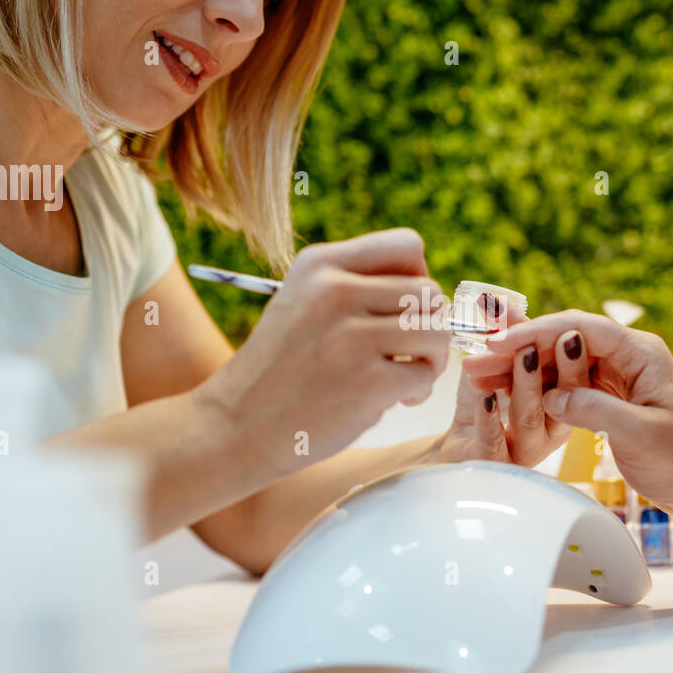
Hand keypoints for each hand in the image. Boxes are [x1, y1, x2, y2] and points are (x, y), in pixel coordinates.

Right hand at [195, 228, 450, 476]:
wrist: (235, 425)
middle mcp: (334, 290)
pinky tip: (395, 399)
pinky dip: (419, 390)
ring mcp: (350, 335)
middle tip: (407, 354)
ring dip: (431, 358)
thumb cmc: (280, 369)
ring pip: (436, 330)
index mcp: (320, 264)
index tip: (401, 311)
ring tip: (405, 376)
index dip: (418, 278)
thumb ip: (357, 287)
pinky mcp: (367, 381)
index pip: (407, 246)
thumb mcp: (303, 303)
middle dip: (429, 325)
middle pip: (429, 291)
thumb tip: (428, 293)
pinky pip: (425, 373)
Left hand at [430, 299, 583, 466]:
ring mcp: (525, 449)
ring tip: (523, 357)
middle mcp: (551, 428)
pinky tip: (484, 396)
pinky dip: (489, 419)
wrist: (458, 442)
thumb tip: (495, 298)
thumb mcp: (501, 360)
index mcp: (563, 402)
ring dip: (527, 386)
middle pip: (564, 398)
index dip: (574, 354)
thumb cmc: (486, 399)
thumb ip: (507, 332)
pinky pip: (494, 445)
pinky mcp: (494, 464)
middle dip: (564, 367)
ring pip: (531, 420)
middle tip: (562, 339)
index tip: (572, 331)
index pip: (577, 377)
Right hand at [465, 309, 672, 520]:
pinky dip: (534, 390)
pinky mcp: (606, 397)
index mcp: (641, 353)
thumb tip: (551, 396)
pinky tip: (504, 395)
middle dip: (517, 350)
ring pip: (558, 363)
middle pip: (562, 341)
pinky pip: (564, 385)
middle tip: (475, 364)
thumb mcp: (642, 434)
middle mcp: (626, 356)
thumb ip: (596, 410)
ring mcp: (614, 376)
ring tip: (478, 378)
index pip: (581, 329)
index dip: (536, 333)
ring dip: (520, 370)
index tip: (498, 344)